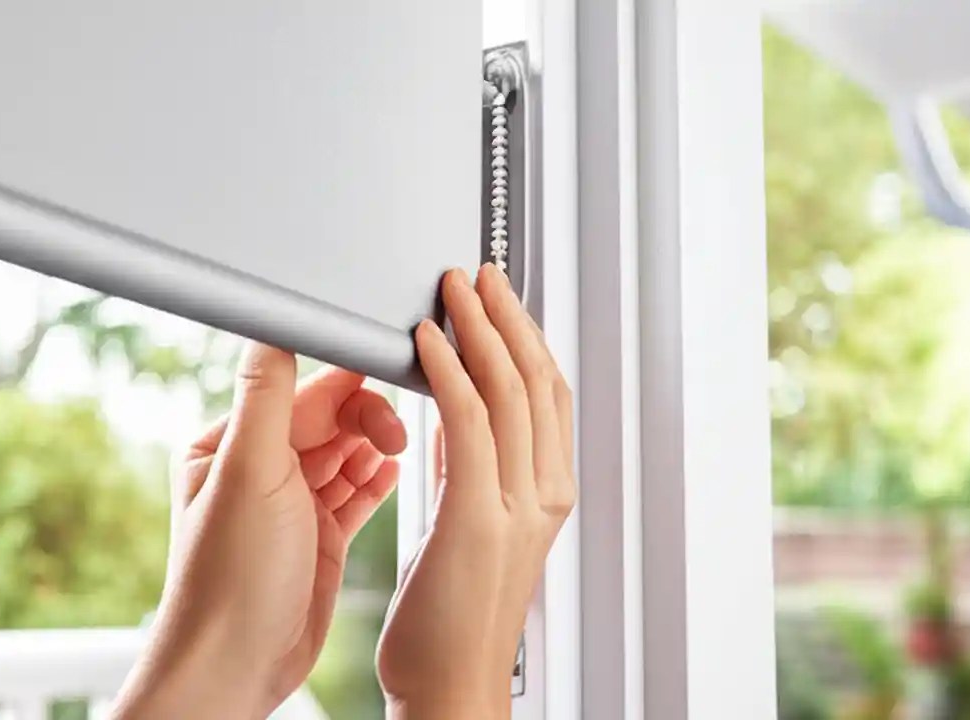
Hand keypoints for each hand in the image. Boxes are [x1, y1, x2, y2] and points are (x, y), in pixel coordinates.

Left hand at [112, 344, 406, 718]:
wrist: (237, 667)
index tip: (388, 377)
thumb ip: (268, 395)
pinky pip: (357, 494)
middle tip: (395, 438)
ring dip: (376, 449)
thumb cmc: (229, 580)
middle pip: (332, 419)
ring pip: (349, 454)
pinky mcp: (319, 537)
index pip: (301, 393)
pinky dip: (377, 481)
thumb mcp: (248, 472)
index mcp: (231, 443)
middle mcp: (261, 469)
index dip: (348, 387)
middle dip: (368, 422)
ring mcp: (293, 504)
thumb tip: (273, 323)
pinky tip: (394, 475)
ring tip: (399, 453)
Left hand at [377, 265, 574, 718]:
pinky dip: (448, 371)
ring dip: (480, 328)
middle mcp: (540, 492)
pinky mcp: (476, 517)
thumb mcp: (467, 529)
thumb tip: (453, 422)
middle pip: (536, 379)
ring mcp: (515, 503)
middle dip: (508, 317)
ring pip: (508, 390)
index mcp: (540, 494)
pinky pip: (465, 423)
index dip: (523, 338)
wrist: (449, 687)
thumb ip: (468, 472)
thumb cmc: (449, 621)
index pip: (543, 395)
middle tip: (479, 274)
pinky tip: (426, 340)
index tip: (497, 300)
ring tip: (455, 287)